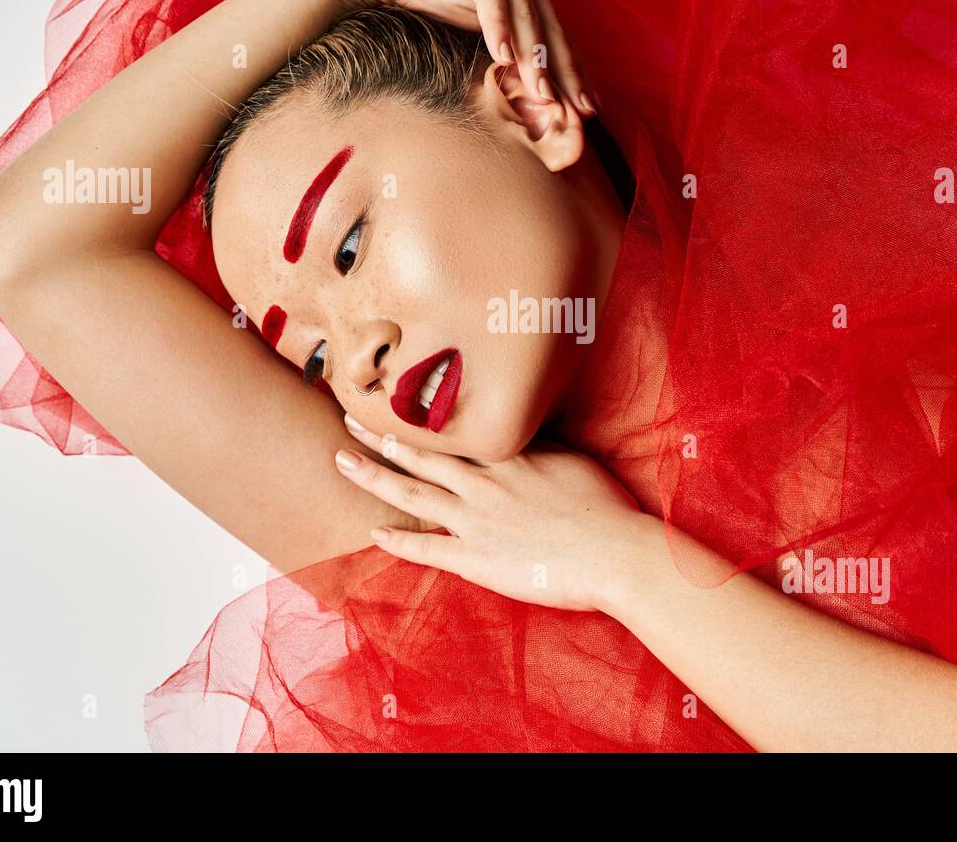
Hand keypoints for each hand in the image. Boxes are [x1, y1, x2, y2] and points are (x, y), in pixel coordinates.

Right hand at [315, 0, 596, 113]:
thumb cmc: (424, 4)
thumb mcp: (473, 38)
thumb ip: (506, 60)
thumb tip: (539, 102)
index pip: (557, 34)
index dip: (574, 74)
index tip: (588, 111)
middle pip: (548, 24)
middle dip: (562, 70)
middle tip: (571, 109)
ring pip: (523, 9)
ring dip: (533, 52)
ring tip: (541, 91)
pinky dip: (497, 23)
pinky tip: (503, 56)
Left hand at [334, 414, 654, 611]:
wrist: (614, 553)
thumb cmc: (602, 507)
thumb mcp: (571, 461)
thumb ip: (537, 447)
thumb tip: (517, 435)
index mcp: (507, 456)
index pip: (452, 430)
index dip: (419, 414)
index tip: (393, 397)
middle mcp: (482, 482)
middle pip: (420, 453)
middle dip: (379, 435)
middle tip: (347, 418)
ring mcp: (475, 520)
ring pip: (412, 493)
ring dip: (374, 476)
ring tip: (342, 461)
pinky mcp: (476, 559)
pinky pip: (426, 548)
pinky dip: (397, 541)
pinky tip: (373, 532)